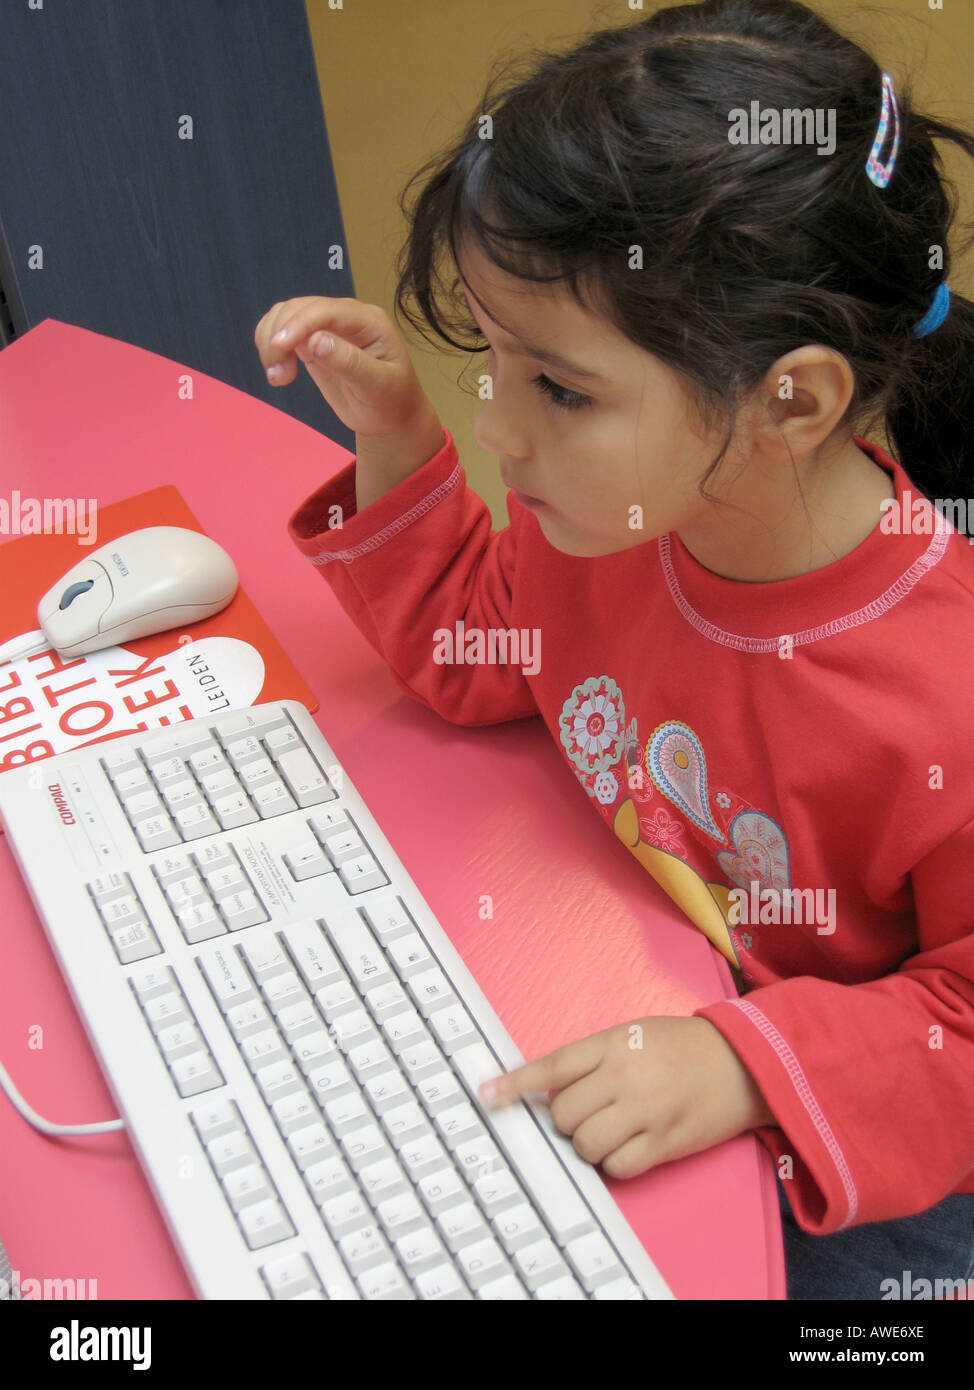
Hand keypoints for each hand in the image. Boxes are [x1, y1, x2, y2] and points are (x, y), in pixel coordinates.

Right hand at [254, 295, 433, 437]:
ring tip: (278, 378)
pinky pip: (283, 330)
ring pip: (285, 315)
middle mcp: (346, 316)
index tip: (279, 347)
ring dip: (270, 342)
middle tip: (278, 377)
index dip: (299, 324)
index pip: (327, 310)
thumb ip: (349, 363)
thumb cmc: (390, 402)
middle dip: (280, 336)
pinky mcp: (312, 340)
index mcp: (368, 321)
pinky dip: (271, 348)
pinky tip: (278, 373)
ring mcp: (327, 326)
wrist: (389, 415)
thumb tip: (315, 341)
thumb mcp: (377, 387)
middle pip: (299, 308)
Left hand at [478, 1016, 776, 1178]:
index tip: (487, 1095)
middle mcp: (625, 1076)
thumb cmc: (682, 1047)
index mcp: (612, 1044)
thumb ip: (592, 1057)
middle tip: (588, 1110)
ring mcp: (645, 1111)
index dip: (516, 1083)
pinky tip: (629, 1145)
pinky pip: (618, 1166)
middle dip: (566, 1118)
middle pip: (563, 1113)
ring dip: (588, 1143)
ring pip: (585, 1143)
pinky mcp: (665, 1142)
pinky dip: (615, 1163)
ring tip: (610, 1129)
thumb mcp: (633, 1033)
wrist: (743, 1062)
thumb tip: (548, 1089)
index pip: (552, 1067)